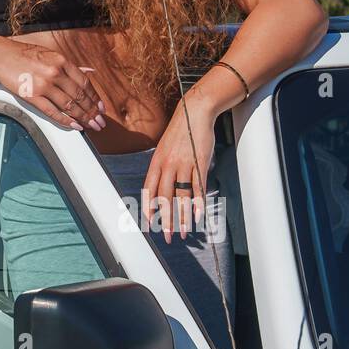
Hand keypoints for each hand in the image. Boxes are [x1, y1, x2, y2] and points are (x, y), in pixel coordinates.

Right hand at [0, 38, 104, 131]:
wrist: (1, 55)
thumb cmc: (25, 54)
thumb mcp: (51, 54)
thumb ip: (70, 65)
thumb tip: (90, 71)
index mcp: (62, 61)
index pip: (85, 83)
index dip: (95, 98)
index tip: (101, 108)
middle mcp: (55, 72)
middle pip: (80, 96)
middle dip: (92, 111)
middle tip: (100, 122)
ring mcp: (43, 85)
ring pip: (69, 105)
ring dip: (83, 118)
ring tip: (91, 126)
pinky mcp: (31, 95)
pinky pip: (52, 111)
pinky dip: (65, 120)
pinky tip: (74, 126)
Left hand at [142, 96, 216, 242]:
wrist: (194, 112)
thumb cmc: (179, 132)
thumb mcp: (164, 148)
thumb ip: (161, 168)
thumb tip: (159, 188)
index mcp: (156, 161)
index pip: (149, 189)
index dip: (149, 207)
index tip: (149, 222)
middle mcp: (168, 164)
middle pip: (165, 196)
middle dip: (165, 219)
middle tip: (166, 236)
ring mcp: (184, 163)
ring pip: (182, 195)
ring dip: (182, 216)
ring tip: (183, 232)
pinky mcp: (200, 162)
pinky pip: (198, 186)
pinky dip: (198, 202)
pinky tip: (197, 215)